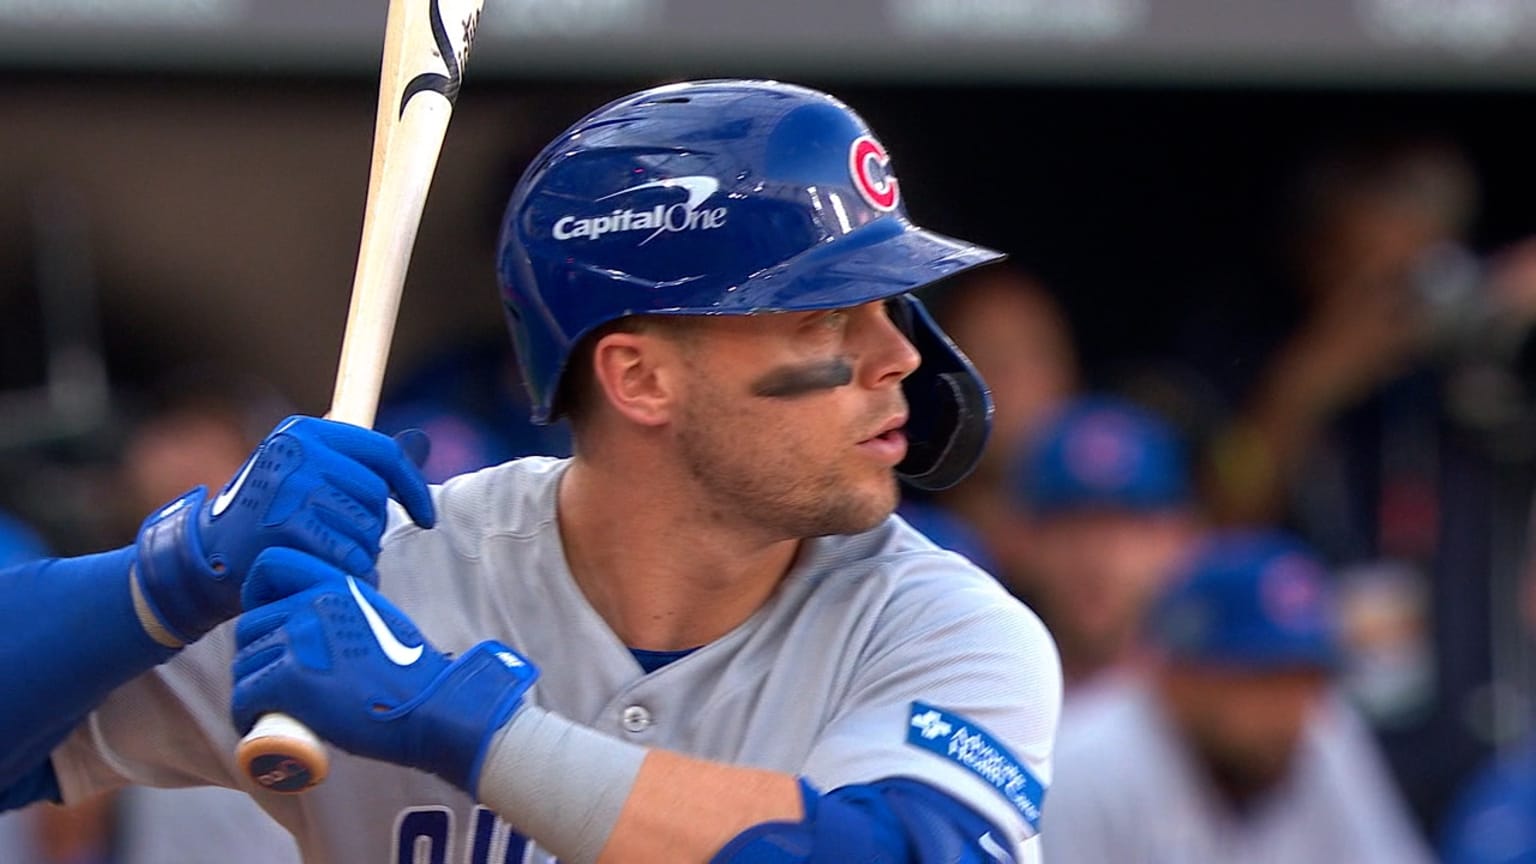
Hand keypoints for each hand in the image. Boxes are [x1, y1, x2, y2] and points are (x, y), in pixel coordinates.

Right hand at [131, 416, 435, 645]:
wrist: (207, 557)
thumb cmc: (269, 516)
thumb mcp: (307, 475)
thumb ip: (358, 464)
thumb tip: (421, 445)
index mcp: (306, 431)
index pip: (383, 453)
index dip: (412, 486)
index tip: (424, 516)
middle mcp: (297, 450)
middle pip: (375, 494)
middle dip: (370, 527)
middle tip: (340, 542)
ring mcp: (291, 486)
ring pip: (367, 527)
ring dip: (359, 551)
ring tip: (326, 556)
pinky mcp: (287, 526)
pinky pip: (350, 554)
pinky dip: (349, 571)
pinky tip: (327, 572)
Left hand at [231, 547, 536, 791]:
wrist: (429, 705)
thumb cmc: (410, 673)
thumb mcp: (377, 617)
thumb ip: (343, 613)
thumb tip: (315, 635)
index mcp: (336, 584)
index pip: (269, 566)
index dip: (256, 595)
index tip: (267, 625)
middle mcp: (313, 603)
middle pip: (250, 625)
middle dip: (253, 656)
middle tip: (268, 681)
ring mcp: (299, 639)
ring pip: (244, 664)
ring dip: (250, 689)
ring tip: (267, 708)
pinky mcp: (290, 678)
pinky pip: (246, 695)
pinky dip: (245, 713)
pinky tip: (258, 723)